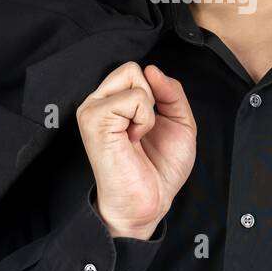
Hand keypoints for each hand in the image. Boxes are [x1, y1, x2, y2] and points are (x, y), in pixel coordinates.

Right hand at [75, 61, 196, 238]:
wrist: (149, 202)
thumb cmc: (160, 168)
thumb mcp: (179, 121)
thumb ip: (171, 91)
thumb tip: (153, 69)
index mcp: (114, 101)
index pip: (136, 70)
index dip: (156, 93)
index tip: (151, 124)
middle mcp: (99, 102)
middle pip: (132, 68)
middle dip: (151, 98)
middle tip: (142, 130)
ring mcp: (93, 109)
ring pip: (132, 76)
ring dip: (148, 111)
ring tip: (136, 136)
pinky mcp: (94, 120)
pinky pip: (132, 97)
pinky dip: (144, 119)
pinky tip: (132, 140)